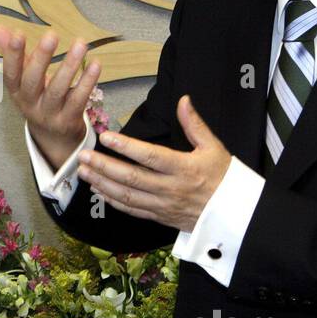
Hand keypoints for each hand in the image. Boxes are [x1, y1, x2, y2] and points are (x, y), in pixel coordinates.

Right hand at [0, 26, 99, 169]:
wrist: (53, 138)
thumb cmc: (37, 99)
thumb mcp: (23, 80)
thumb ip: (13, 54)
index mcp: (16, 92)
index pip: (10, 73)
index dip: (12, 55)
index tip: (18, 34)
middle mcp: (30, 104)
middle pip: (32, 81)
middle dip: (41, 58)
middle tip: (51, 35)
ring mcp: (50, 114)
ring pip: (58, 90)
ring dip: (69, 66)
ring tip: (80, 44)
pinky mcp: (69, 120)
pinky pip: (79, 99)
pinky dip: (88, 82)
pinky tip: (95, 64)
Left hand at [75, 94, 231, 231]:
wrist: (233, 214)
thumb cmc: (224, 177)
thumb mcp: (214, 147)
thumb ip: (195, 124)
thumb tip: (183, 100)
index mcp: (184, 168)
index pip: (150, 156)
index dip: (127, 147)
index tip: (106, 137)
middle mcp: (170, 189)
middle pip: (132, 178)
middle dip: (104, 166)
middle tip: (82, 156)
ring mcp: (163, 206)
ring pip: (127, 196)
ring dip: (102, 183)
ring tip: (83, 171)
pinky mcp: (159, 217)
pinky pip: (132, 210)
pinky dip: (113, 201)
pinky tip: (99, 190)